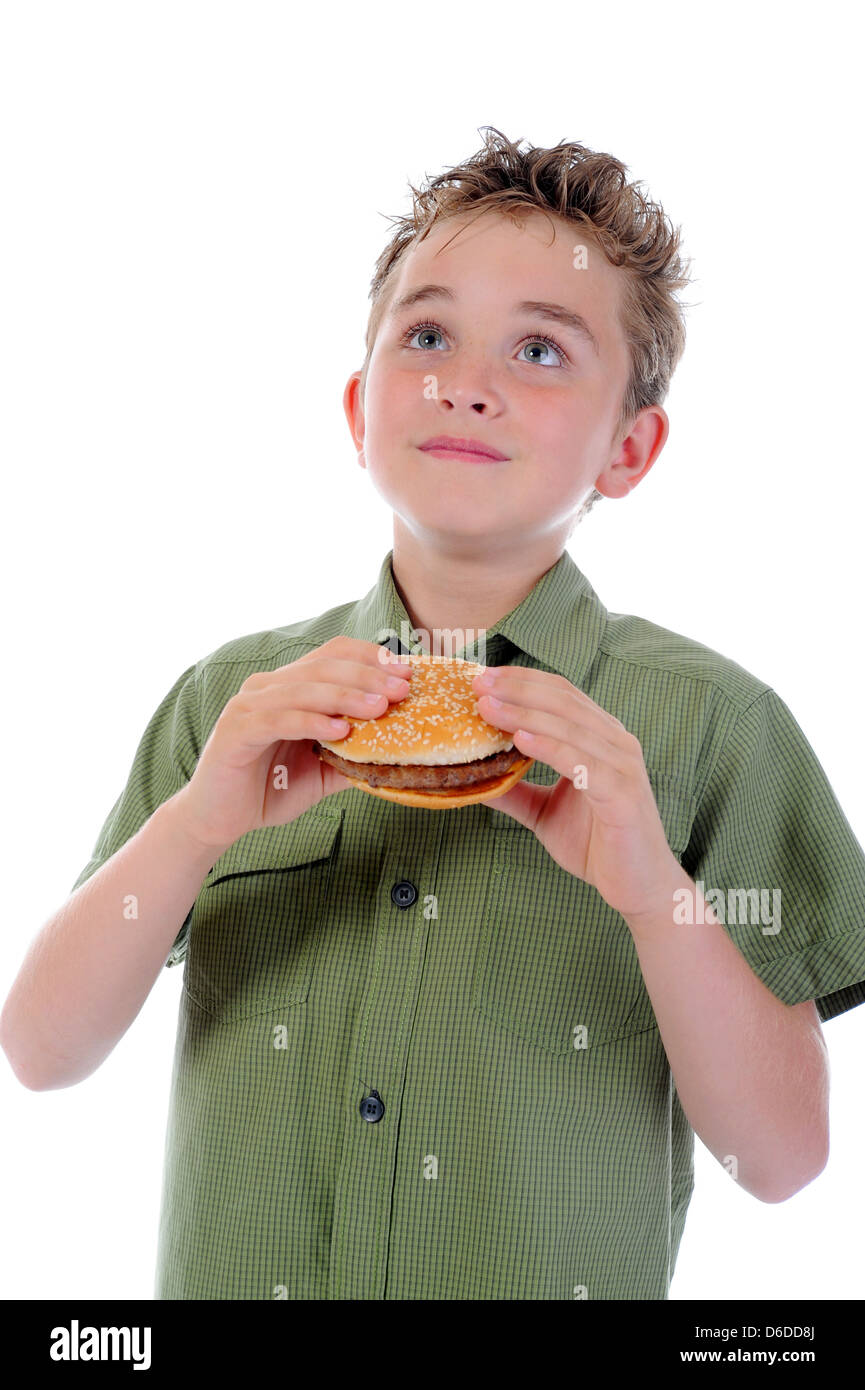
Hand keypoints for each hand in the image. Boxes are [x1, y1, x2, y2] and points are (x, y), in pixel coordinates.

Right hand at [174, 638, 412, 853]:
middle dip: (368, 676)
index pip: (332, 655)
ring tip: (379, 708)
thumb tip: (399, 751)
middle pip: (323, 666)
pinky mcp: (236, 731)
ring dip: (345, 696)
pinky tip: (339, 730)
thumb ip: (354, 756)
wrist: (219, 820)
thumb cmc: (269, 790)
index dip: (370, 658)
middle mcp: (267, 687)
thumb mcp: (323, 771)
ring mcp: (249, 706)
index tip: (406, 674)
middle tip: (401, 690)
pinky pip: (279, 719)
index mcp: (288, 686)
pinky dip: (311, 721)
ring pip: (303, 689)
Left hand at [472, 666, 683, 924]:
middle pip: (563, 701)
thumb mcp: (543, 812)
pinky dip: (551, 747)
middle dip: (517, 689)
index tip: (482, 678)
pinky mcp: (623, 794)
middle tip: (479, 685)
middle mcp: (616, 743)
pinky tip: (521, 739)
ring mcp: (623, 766)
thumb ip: (513, 790)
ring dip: (525, 713)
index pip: (561, 694)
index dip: (521, 681)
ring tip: (488, 708)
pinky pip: (583, 763)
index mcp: (601, 739)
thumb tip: (470, 777)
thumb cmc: (598, 845)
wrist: (640, 887)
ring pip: (570, 727)